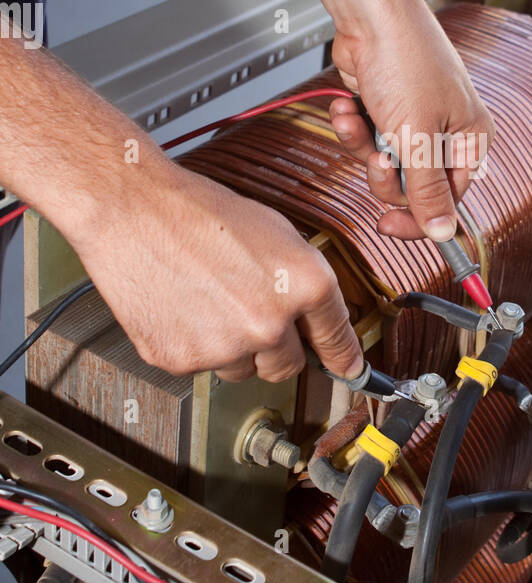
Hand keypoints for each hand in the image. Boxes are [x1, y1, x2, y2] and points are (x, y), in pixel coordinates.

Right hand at [73, 158, 362, 382]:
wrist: (132, 210)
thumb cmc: (199, 212)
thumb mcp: (275, 232)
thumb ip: (302, 281)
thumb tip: (317, 319)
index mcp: (304, 285)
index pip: (336, 340)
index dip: (344, 359)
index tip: (349, 372)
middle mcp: (269, 323)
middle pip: (286, 367)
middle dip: (274, 348)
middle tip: (246, 313)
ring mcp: (224, 347)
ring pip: (240, 369)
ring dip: (231, 347)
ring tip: (206, 299)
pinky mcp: (181, 360)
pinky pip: (199, 367)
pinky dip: (191, 344)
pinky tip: (181, 307)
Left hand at [329, 0, 493, 240]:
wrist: (371, 14)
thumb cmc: (406, 61)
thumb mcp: (416, 138)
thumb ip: (427, 190)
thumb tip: (444, 233)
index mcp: (469, 141)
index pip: (449, 201)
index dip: (418, 218)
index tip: (388, 226)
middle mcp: (446, 133)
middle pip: (413, 187)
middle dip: (384, 175)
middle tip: (376, 158)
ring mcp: (414, 120)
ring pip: (384, 165)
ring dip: (362, 146)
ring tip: (354, 119)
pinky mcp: (386, 110)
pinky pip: (367, 139)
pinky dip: (352, 126)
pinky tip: (346, 106)